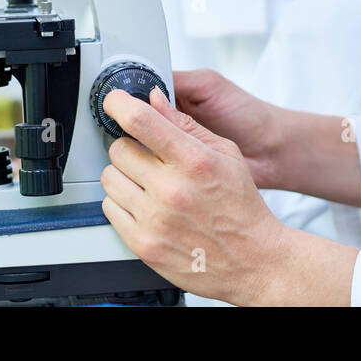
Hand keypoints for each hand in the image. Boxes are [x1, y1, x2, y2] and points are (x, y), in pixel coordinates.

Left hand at [99, 85, 291, 304]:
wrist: (252, 260)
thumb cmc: (241, 207)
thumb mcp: (227, 154)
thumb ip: (187, 125)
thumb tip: (155, 100)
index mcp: (194, 161)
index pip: (140, 121)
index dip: (119, 104)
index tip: (114, 102)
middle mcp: (171, 189)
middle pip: (118, 148)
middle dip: (130, 146)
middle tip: (147, 156)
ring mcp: (154, 219)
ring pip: (108, 177)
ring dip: (124, 175)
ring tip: (148, 183)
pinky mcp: (142, 244)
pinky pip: (109, 208)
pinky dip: (123, 202)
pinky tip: (146, 205)